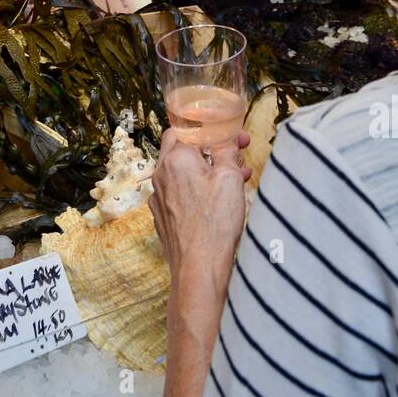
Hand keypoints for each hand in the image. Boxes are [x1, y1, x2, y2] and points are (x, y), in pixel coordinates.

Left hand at [150, 128, 250, 284]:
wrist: (198, 268)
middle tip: (235, 153)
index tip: (234, 136)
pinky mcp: (163, 215)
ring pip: (184, 171)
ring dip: (208, 169)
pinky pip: (181, 192)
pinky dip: (198, 189)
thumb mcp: (229, 178)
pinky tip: (219, 199)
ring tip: (237, 177)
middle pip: (183, 148)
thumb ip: (226, 151)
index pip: (188, 128)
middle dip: (211, 147)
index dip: (214, 129)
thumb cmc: (214, 224)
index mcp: (176, 159)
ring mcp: (160, 196)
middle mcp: (162, 175)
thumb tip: (225, 139)